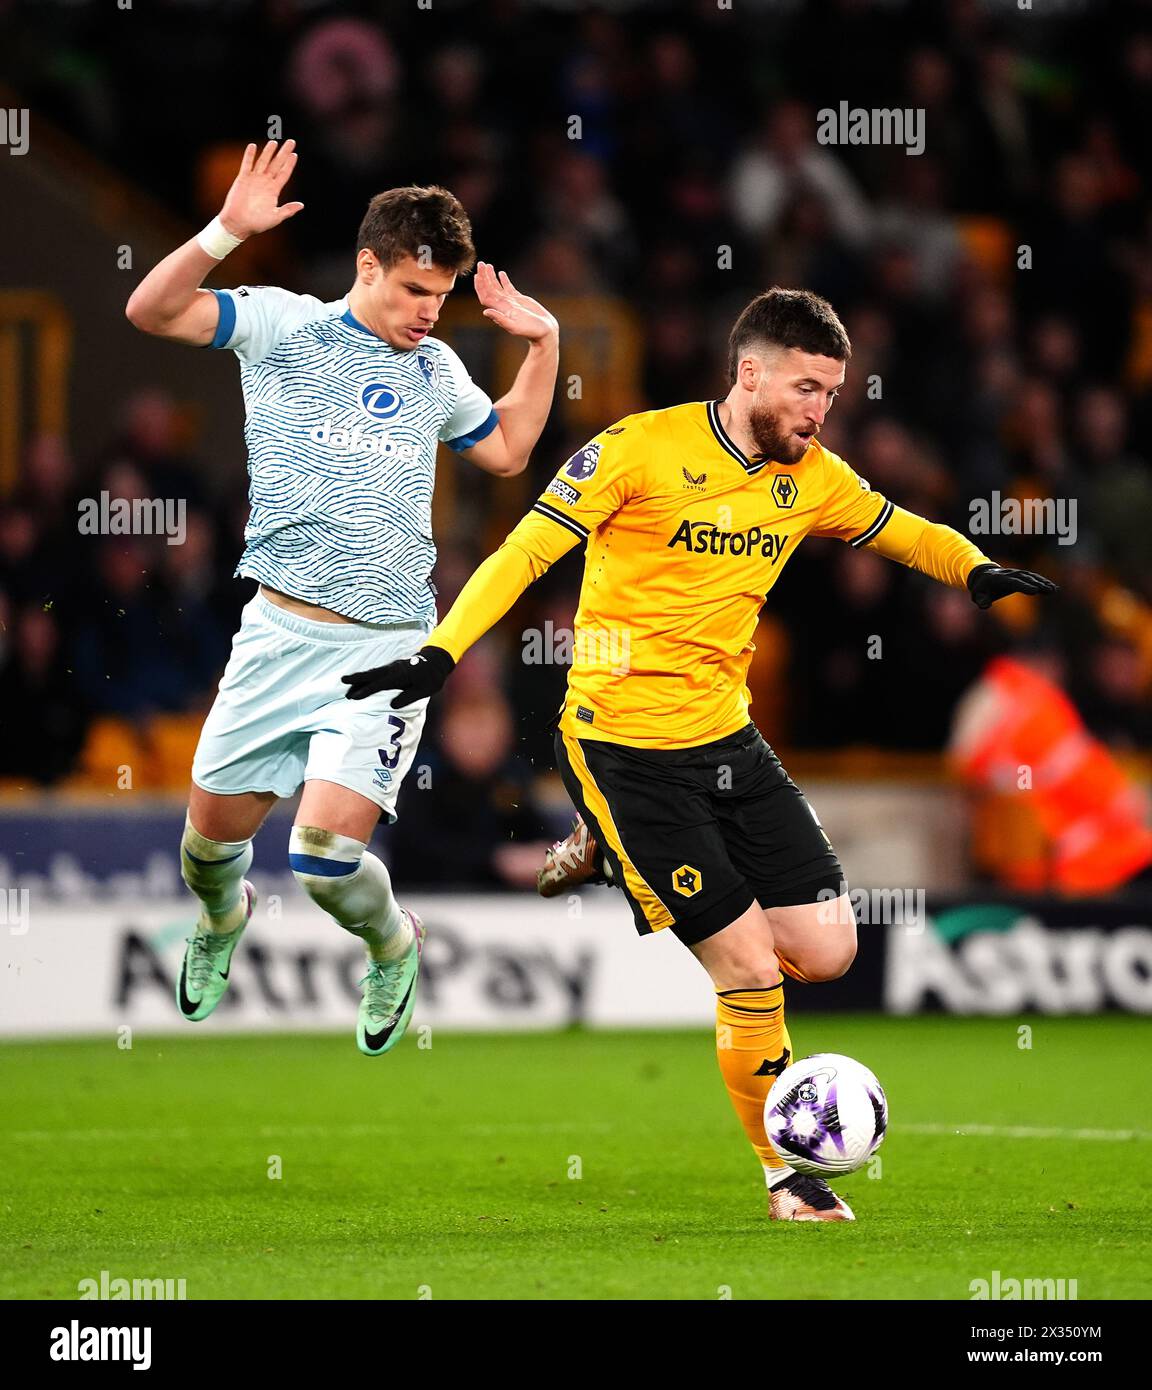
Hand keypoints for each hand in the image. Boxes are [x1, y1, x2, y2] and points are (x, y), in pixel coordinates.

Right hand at [219, 140, 303, 239]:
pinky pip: (246, 165)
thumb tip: (301, 205)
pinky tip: (253, 146)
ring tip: (274, 142)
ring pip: (263, 162)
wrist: (239, 224)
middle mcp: (265, 183)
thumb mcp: (276, 217)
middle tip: (291, 142)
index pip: (284, 174)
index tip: (295, 155)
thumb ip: (288, 210)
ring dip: (268, 152)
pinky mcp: (243, 179)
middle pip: (276, 164)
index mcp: (274, 191)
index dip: (289, 164)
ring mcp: (254, 179)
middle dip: (283, 153)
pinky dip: (249, 155)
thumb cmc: (257, 223)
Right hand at [341, 646, 455, 705]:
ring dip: (359, 678)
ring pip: (373, 673)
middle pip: (372, 675)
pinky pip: (376, 673)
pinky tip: (360, 682)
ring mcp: (392, 667)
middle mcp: (393, 669)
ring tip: (346, 685)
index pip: (380, 684)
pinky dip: (367, 677)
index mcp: (400, 675)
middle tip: (342, 681)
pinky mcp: (392, 668)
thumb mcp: (424, 690)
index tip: (354, 697)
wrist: (436, 662)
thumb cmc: (431, 678)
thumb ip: (408, 697)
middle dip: (357, 679)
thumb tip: (393, 705)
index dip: (366, 691)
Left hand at [474, 262, 557, 341]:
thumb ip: (500, 319)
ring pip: (497, 287)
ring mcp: (510, 302)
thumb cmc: (531, 331)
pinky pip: (508, 288)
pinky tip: (501, 273)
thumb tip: (485, 311)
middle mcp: (503, 305)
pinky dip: (503, 280)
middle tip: (481, 264)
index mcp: (500, 310)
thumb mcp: (515, 326)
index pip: (485, 296)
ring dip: (491, 276)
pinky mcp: (519, 299)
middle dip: (484, 277)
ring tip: (487, 265)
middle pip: (489, 289)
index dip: (480, 286)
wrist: (544, 331)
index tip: (477, 274)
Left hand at [967, 563, 1058, 609]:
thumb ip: (981, 600)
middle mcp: (1010, 574)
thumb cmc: (982, 589)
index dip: (1025, 586)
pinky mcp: (1022, 575)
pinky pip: (1034, 577)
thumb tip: (985, 606)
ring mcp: (1017, 573)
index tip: (1035, 590)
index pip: (1014, 582)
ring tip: (1053, 590)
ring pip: (1032, 577)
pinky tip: (1053, 588)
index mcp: (1000, 579)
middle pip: (1026, 578)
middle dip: (1038, 583)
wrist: (984, 576)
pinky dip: (1043, 581)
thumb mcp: (978, 595)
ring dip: (1043, 582)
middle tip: (1049, 590)